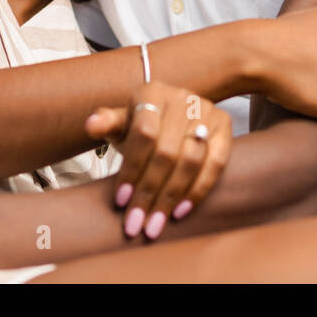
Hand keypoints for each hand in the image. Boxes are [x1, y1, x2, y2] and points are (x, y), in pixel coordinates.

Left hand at [84, 81, 231, 240]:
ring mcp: (206, 110)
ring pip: (191, 160)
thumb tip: (91, 124)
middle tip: (137, 223)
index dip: (133, 168)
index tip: (121, 201)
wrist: (172, 117)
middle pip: (167, 151)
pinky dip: (199, 190)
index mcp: (151, 92)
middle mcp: (182, 97)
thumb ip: (107, 124)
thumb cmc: (141, 125)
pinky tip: (180, 211)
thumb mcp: (122, 123)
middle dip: (149, 192)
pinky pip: (216, 162)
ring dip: (172, 197)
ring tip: (155, 224)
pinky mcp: (224, 125)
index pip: (144, 134)